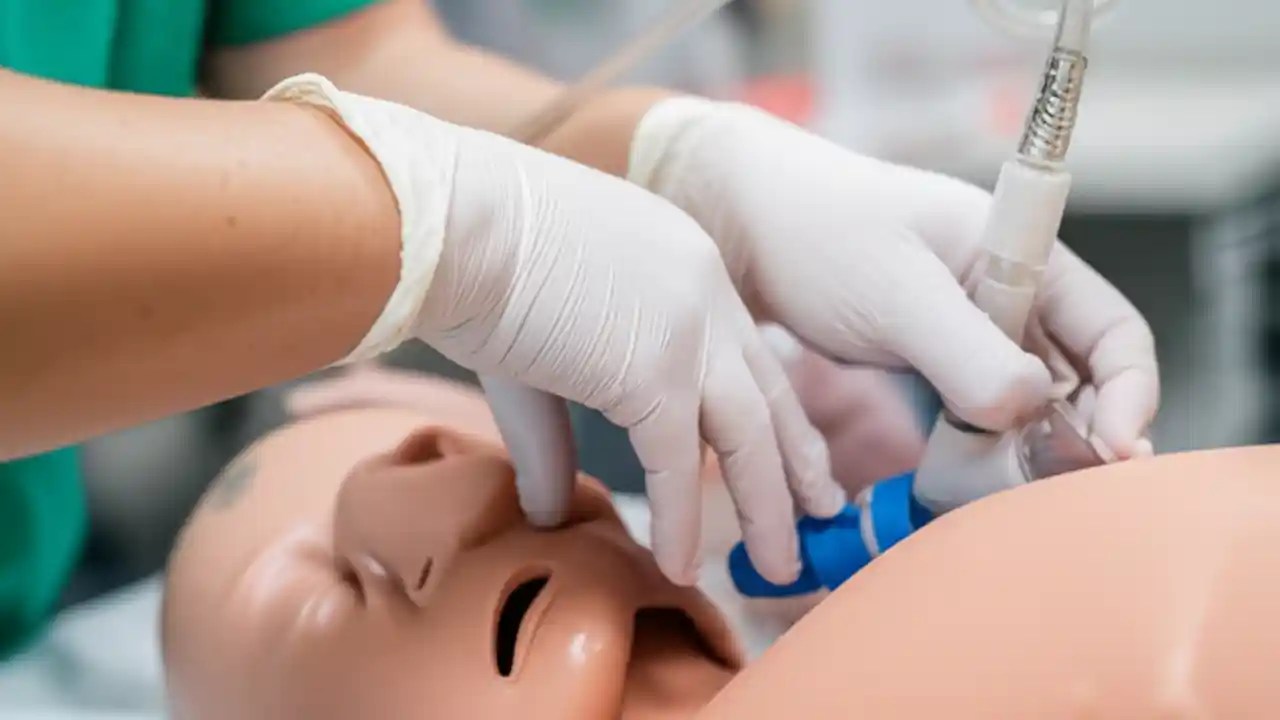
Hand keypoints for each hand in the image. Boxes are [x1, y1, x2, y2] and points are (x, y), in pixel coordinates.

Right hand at [407, 109, 845, 585]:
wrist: (448, 222)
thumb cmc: (474, 264)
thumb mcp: (537, 351)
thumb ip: (554, 437)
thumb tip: (547, 509)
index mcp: (684, 264)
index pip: (745, 351)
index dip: (773, 408)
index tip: (794, 453)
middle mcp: (704, 290)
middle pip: (767, 393)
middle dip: (798, 461)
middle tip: (823, 511)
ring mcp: (688, 328)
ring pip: (748, 435)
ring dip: (767, 508)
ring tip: (780, 567)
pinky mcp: (655, 369)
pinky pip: (678, 463)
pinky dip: (682, 521)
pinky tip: (681, 568)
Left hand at [630, 99, 1157, 457]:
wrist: (740, 224)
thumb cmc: (818, 232)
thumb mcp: (897, 292)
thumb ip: (969, 353)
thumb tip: (1031, 411)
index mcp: (1021, 255)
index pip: (1113, 330)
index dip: (1130, 392)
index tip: (1116, 449)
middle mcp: (1007, 293)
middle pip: (1079, 377)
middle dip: (1082, 435)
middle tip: (1061, 493)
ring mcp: (968, 327)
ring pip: (1026, 401)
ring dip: (1027, 449)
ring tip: (1010, 494)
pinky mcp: (929, 356)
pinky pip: (974, 410)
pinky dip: (978, 446)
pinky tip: (964, 480)